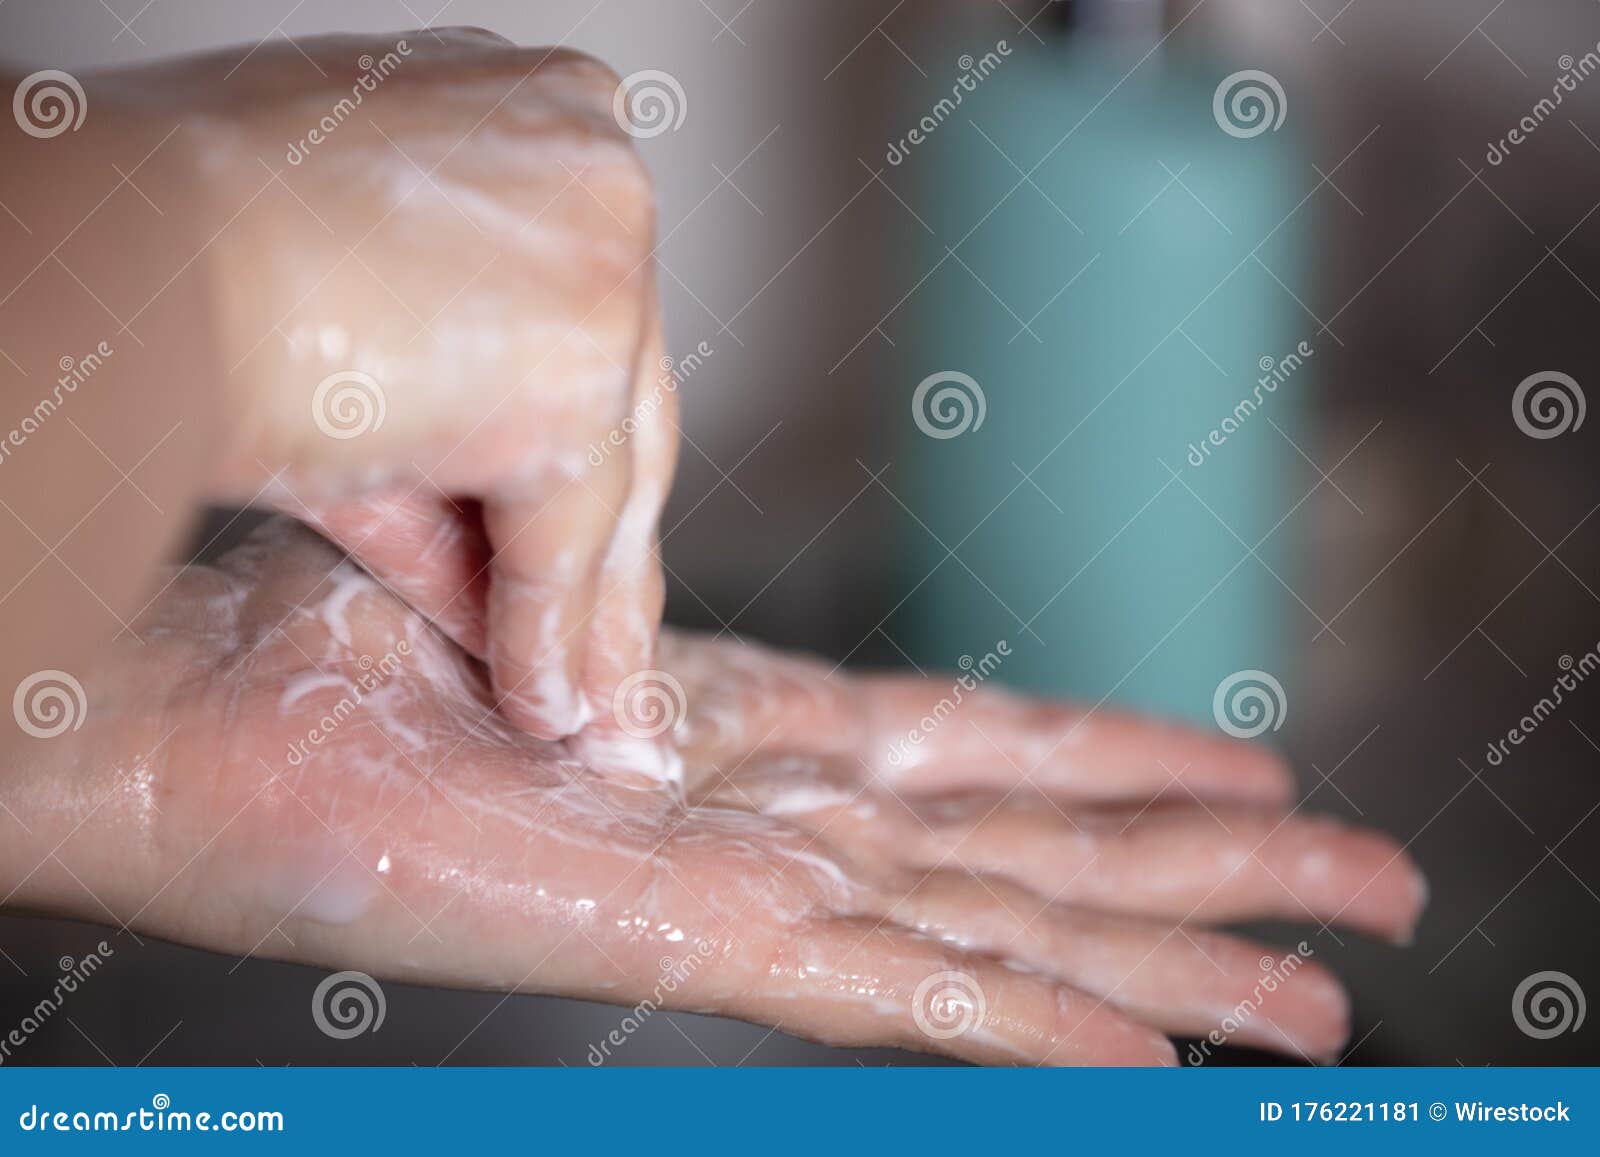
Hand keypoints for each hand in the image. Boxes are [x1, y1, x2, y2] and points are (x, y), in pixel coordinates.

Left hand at [0, 521, 1424, 1064]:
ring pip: (1012, 935)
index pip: (982, 752)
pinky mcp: (694, 941)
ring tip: (1326, 995)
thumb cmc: (346, 624)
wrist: (195, 701)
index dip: (1130, 765)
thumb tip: (721, 673)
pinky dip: (1043, 1030)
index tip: (1250, 772)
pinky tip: (1165, 1061)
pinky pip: (906, 991)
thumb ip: (672, 638)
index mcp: (747, 731)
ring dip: (1177, 962)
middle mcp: (776, 821)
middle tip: (1366, 900)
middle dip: (1212, 878)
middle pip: (1041, 854)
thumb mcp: (564, 584)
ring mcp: (746, 890)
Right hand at [8, 30, 673, 754]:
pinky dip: (549, 629)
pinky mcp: (569, 379)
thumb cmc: (180, 260)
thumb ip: (456, 435)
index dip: (589, 441)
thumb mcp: (366, 341)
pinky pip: (569, 538)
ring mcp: (600, 270)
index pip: (592, 315)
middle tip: (605, 652)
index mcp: (549, 122)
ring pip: (612, 476)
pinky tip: (549, 702)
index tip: (589, 526)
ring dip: (589, 612)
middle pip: (622, 398)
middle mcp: (597, 176)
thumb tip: (519, 568)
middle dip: (598, 546)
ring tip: (586, 708)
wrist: (110, 261)